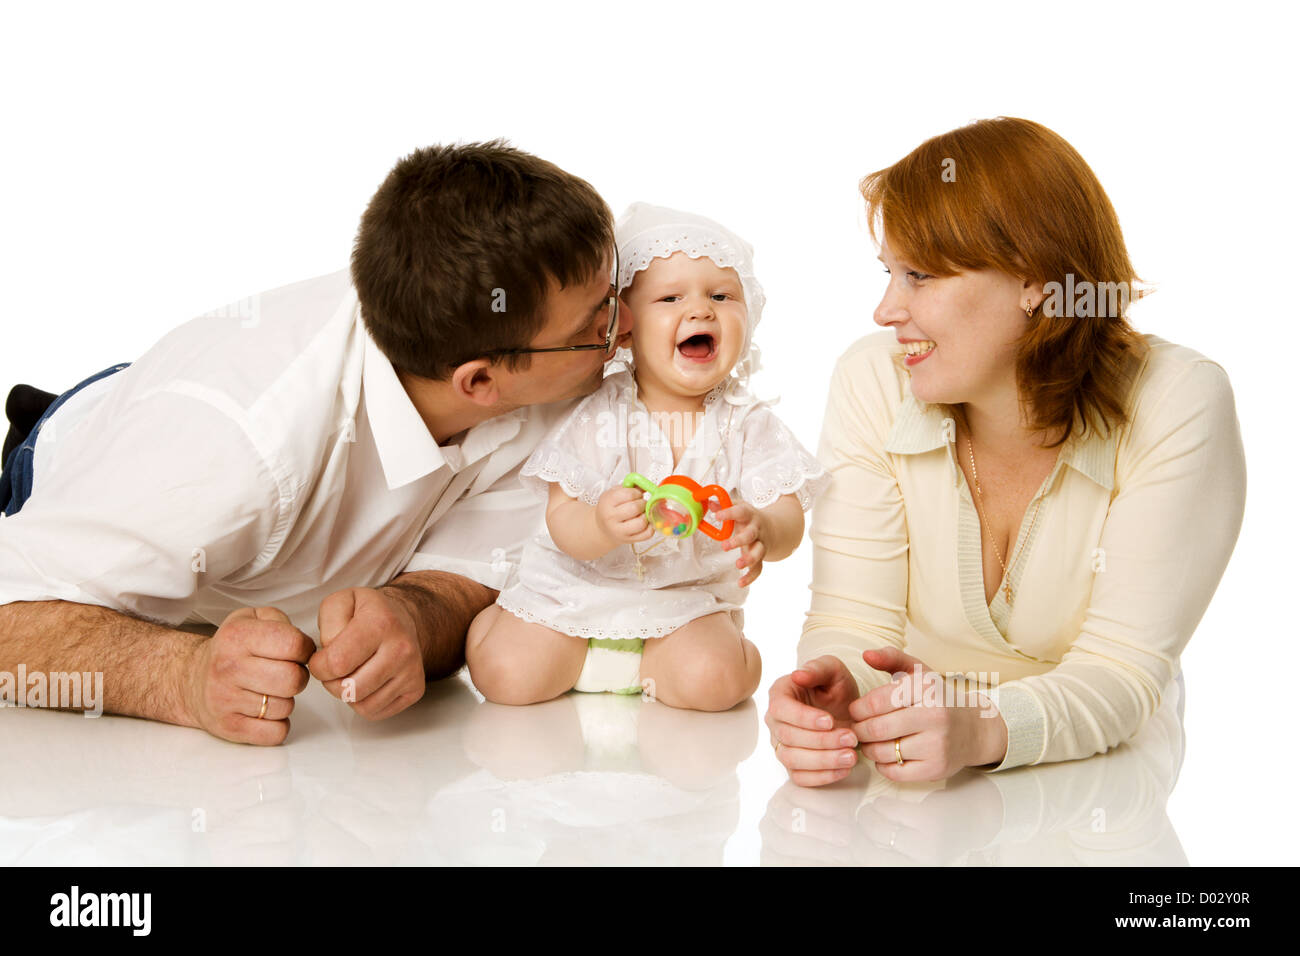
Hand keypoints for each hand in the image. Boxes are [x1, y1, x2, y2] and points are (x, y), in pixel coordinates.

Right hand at [186, 606, 313, 744]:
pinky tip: (265, 711)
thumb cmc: (230, 650)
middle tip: (285, 673)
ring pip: (286, 707)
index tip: (296, 652)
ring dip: (285, 700)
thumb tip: (304, 644)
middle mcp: (228, 667)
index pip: (293, 644)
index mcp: (237, 636)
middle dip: (298, 676)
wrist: (191, 680)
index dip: (304, 649)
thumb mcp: (250, 618)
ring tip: (269, 690)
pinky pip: (275, 732)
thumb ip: (280, 621)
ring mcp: (226, 700)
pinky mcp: (228, 727)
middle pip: (293, 679)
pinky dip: (277, 724)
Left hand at [309, 587, 426, 719]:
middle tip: (335, 669)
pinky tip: (365, 682)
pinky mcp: (415, 689)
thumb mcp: (340, 601)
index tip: (321, 660)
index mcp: (380, 623)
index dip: (319, 667)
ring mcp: (411, 671)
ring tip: (351, 674)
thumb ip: (327, 624)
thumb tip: (330, 655)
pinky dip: (363, 703)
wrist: (403, 619)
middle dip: (331, 683)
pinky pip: (375, 712)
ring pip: (362, 705)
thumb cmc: (369, 613)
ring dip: (347, 694)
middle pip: (349, 689)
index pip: (337, 662)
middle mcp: (401, 648)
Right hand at [595, 485, 654, 544]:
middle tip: (640, 503)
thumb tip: (646, 485)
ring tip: (642, 513)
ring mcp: (619, 531)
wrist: (602, 527)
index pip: (628, 494)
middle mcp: (611, 518)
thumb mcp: (614, 493)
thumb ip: (630, 487)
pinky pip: (647, 534)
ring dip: (646, 515)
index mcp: (607, 502)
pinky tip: (645, 521)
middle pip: (635, 508)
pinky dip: (650, 526)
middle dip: (642, 503)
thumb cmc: (610, 508)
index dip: (637, 492)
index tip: (637, 494)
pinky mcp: (629, 540)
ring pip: (642, 522)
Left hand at [716, 500, 766, 585]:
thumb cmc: (749, 518)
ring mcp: (760, 545)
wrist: (773, 528)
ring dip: (749, 559)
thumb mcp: (739, 507)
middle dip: (739, 540)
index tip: (716, 515)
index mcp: (749, 515)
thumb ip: (724, 506)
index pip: (740, 512)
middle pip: (750, 535)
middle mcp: (756, 530)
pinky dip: (750, 577)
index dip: (729, 513)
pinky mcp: (761, 558)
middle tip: (725, 546)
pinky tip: (740, 583)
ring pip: (758, 552)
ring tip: (738, 564)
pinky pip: (758, 569)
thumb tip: (706, 502)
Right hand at [765, 655, 862, 786]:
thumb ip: (817, 669)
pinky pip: (800, 778)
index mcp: (780, 694)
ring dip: (823, 761)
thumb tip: (797, 675)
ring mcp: (781, 744)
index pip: (781, 709)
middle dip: (822, 741)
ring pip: (792, 760)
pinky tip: (844, 769)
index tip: (830, 721)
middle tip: (851, 738)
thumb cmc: (834, 686)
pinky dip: (822, 777)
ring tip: (851, 756)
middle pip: (788, 737)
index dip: (804, 718)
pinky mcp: (794, 764)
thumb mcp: (832, 670)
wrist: (844, 707)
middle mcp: (775, 721)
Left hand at [849, 646, 1007, 781]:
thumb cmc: (938, 699)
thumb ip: (891, 658)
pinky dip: (882, 765)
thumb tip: (866, 654)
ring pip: (883, 752)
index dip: (858, 709)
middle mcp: (934, 716)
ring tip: (870, 741)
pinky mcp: (936, 768)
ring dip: (868, 748)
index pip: (875, 702)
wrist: (973, 730)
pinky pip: (894, 772)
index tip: (856, 711)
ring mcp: (937, 745)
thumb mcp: (918, 673)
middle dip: (859, 730)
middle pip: (876, 729)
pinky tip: (886, 755)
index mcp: (926, 689)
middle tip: (858, 729)